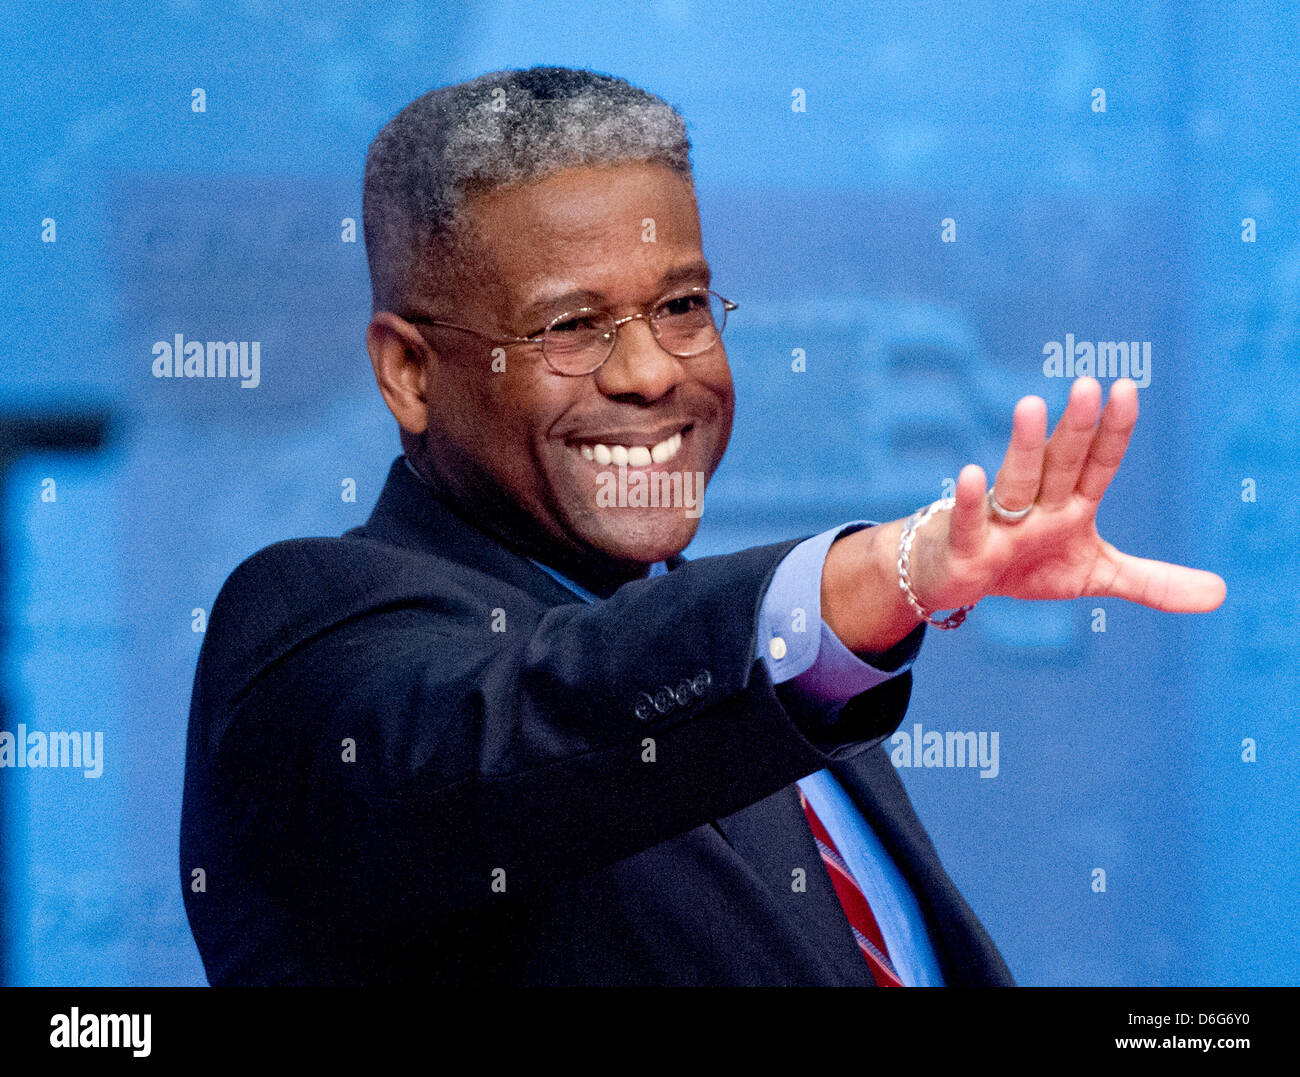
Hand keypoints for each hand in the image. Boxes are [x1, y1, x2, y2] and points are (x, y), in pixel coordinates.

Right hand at [907, 376, 1225, 613]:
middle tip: (1088, 384)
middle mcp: (1037, 506)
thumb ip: (1154, 581)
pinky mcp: (965, 548)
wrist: (956, 579)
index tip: (1126, 388)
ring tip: (1030, 405)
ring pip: (1016, 481)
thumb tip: (1221, 593)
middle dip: (1075, 427)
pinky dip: (970, 501)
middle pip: (1060, 463)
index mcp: (1072, 506)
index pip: (1097, 464)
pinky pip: (969, 522)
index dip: (1112, 431)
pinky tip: (969, 473)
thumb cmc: (1026, 564)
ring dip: (1023, 446)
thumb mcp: (1096, 575)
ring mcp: (1000, 523)